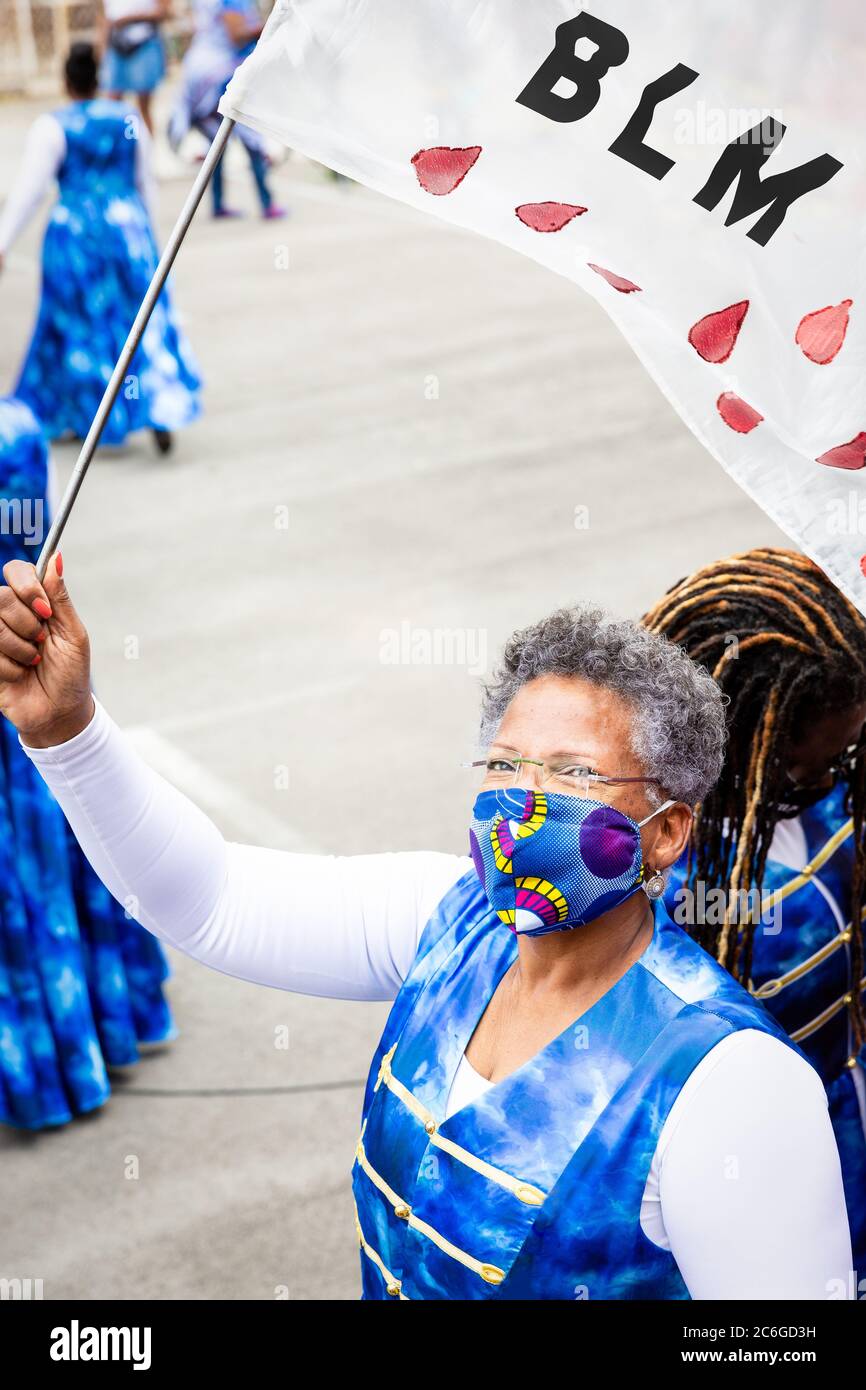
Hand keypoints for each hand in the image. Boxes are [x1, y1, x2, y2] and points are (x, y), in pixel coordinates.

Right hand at [0, 555, 93, 746]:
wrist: (59, 713)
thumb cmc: (70, 674)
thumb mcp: (73, 635)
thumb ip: (60, 598)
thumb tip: (56, 557)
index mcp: (34, 603)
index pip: (16, 571)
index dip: (27, 585)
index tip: (45, 610)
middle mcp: (10, 615)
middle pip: (0, 596)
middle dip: (25, 622)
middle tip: (41, 641)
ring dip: (20, 648)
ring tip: (34, 661)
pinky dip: (11, 667)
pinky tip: (20, 675)